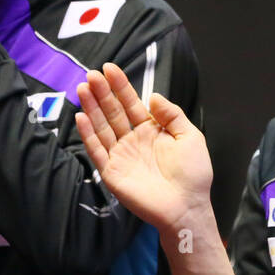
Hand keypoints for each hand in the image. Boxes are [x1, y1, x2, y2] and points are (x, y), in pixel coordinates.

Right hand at [74, 63, 212, 232]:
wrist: (187, 206)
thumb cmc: (193, 173)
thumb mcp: (190, 136)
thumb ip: (171, 115)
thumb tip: (152, 96)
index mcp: (150, 131)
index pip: (131, 103)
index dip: (121, 86)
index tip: (110, 68)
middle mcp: (132, 141)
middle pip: (113, 112)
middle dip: (102, 93)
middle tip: (91, 74)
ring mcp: (120, 156)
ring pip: (102, 127)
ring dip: (92, 108)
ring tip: (83, 88)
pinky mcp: (112, 173)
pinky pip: (97, 151)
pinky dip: (88, 135)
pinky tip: (81, 116)